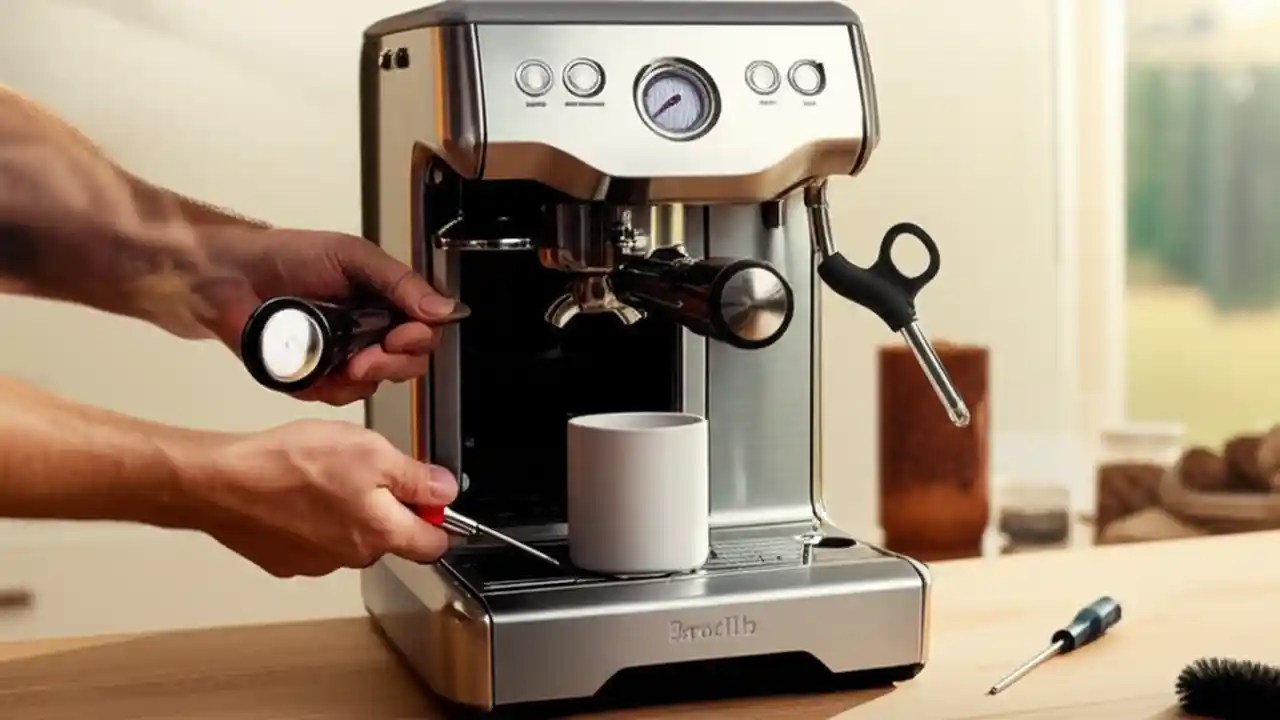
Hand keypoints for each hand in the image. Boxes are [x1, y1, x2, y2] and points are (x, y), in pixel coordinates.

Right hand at [188, 419, 458, 577]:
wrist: (222, 483)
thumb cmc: (292, 465)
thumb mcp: (370, 452)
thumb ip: (415, 477)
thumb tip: (445, 491)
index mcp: (382, 532)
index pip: (434, 545)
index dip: (439, 519)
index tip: (430, 497)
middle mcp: (353, 556)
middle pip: (390, 538)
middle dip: (388, 507)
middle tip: (366, 470)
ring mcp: (318, 563)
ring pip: (351, 537)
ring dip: (348, 511)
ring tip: (323, 476)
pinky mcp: (286, 560)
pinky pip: (315, 540)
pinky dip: (313, 519)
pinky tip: (297, 493)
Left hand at [196, 227, 456, 405]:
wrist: (230, 275)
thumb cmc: (291, 257)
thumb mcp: (353, 257)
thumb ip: (399, 282)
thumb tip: (445, 310)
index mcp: (386, 302)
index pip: (426, 330)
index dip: (421, 338)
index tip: (402, 335)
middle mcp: (371, 332)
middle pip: (409, 364)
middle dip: (395, 364)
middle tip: (369, 356)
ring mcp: (343, 359)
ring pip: (375, 385)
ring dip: (365, 378)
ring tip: (342, 364)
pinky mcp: (313, 379)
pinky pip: (337, 397)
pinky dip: (332, 389)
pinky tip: (317, 372)